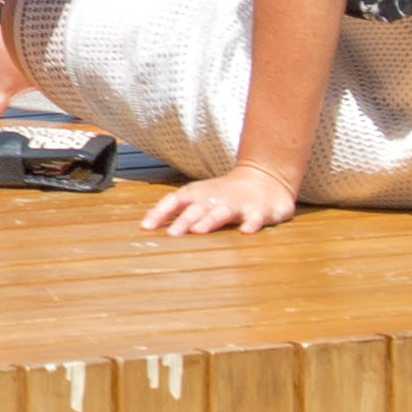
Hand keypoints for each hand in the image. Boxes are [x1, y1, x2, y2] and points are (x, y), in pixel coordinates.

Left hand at [143, 161, 299, 237]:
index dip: (160, 212)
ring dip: (210, 221)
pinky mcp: (259, 211)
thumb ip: (173, 208)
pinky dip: (251, 224)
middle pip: (196, 209)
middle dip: (183, 221)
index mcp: (197, 194)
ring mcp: (237, 204)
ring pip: (221, 212)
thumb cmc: (222, 192)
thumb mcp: (197, 196)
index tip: (146, 227)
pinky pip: (255, 218)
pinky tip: (246, 231)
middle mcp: (214, 198)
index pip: (174, 201)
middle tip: (171, 234)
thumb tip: (146, 222)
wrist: (265, 178)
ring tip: (199, 230)